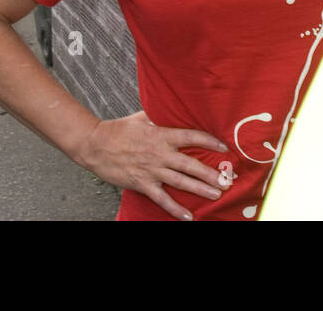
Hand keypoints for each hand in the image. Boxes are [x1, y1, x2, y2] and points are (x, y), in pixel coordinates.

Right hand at [76, 111, 228, 219]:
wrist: (95, 145)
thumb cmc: (119, 129)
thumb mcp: (143, 117)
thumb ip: (161, 115)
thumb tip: (175, 106)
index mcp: (162, 135)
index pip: (191, 137)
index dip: (209, 141)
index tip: (224, 147)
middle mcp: (160, 154)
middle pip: (190, 164)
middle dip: (210, 173)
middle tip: (227, 180)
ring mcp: (151, 170)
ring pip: (181, 182)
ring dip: (200, 189)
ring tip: (216, 194)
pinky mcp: (142, 184)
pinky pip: (162, 199)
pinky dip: (175, 209)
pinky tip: (188, 216)